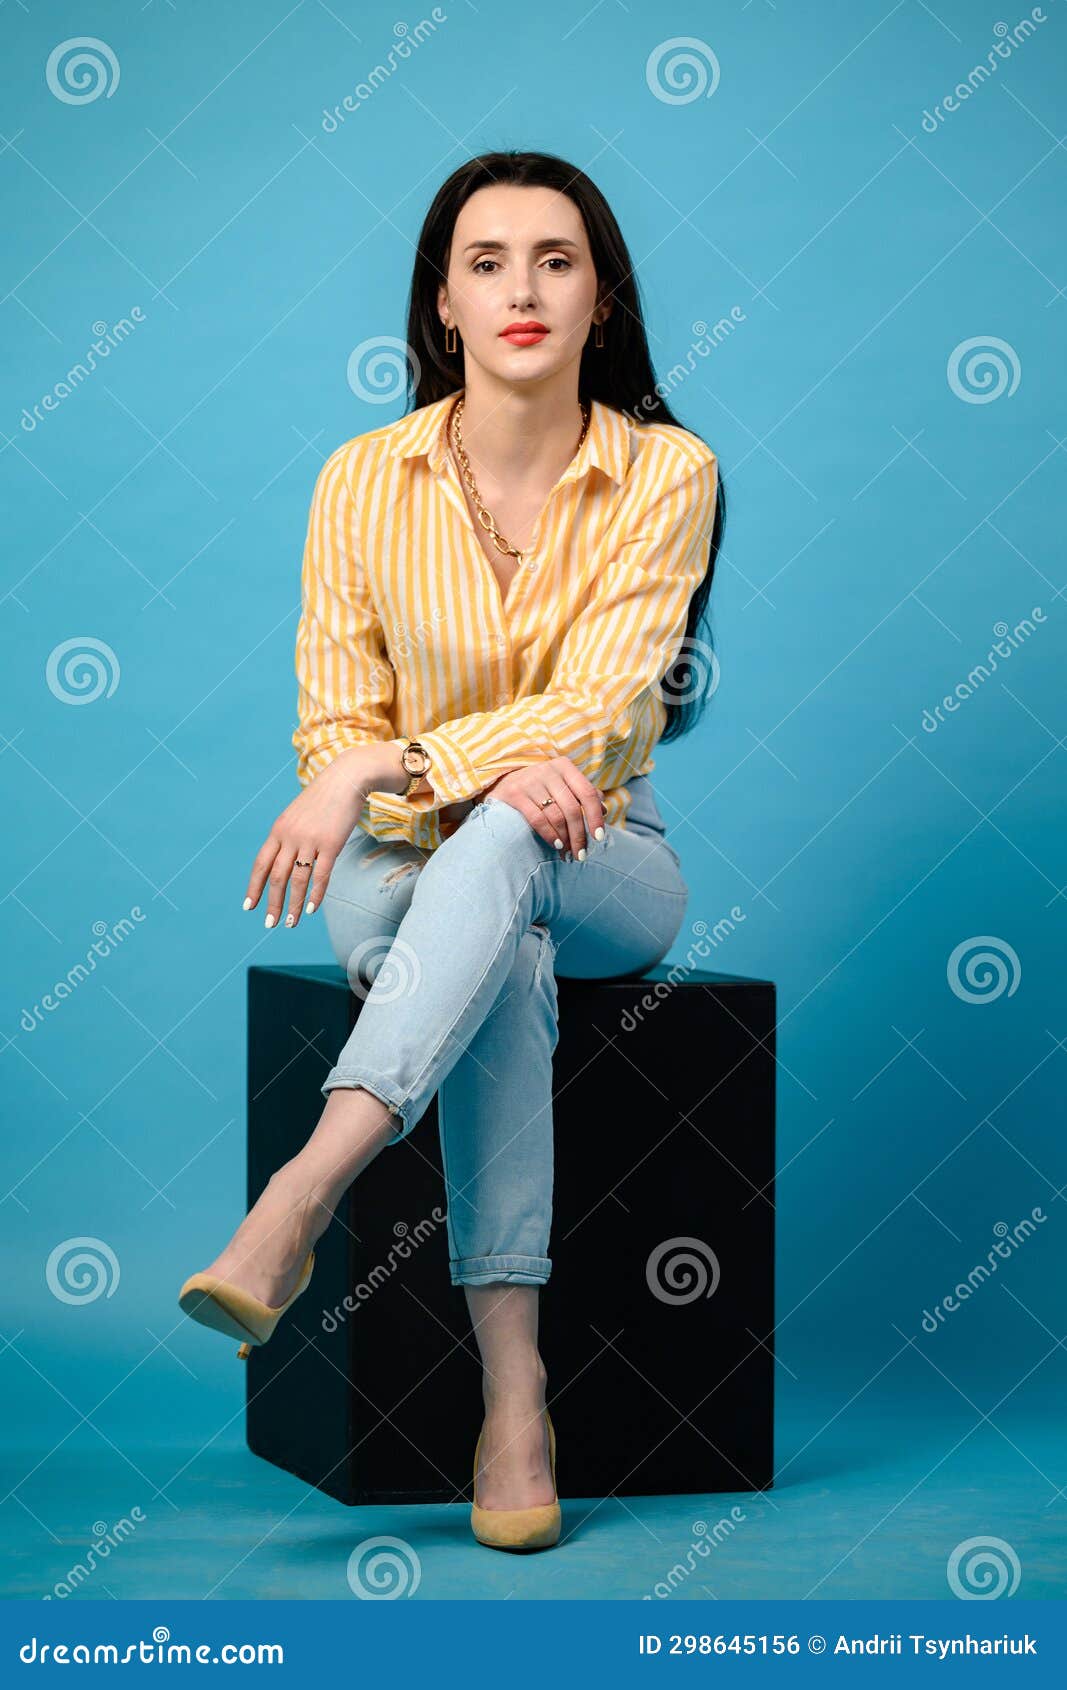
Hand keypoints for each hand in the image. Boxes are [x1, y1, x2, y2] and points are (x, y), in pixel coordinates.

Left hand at [244, 744, 402, 929]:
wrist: (345, 779)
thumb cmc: (323, 800)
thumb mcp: (297, 816)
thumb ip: (288, 837)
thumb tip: (284, 861)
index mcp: (278, 830)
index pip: (261, 864)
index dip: (254, 887)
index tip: (249, 907)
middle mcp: (290, 837)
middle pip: (276, 876)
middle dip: (271, 903)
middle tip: (269, 924)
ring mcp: (310, 841)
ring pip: (297, 880)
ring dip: (292, 904)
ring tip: (290, 923)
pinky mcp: (331, 844)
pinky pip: (321, 875)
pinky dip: (315, 894)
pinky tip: (311, 909)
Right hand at [482, 757, 606, 857]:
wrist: (501, 782)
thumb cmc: (539, 787)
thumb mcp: (561, 785)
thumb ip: (582, 795)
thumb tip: (604, 810)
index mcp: (564, 767)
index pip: (588, 793)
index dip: (595, 817)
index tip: (599, 837)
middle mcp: (548, 771)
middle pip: (572, 809)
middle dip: (579, 835)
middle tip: (581, 854)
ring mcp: (530, 781)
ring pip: (556, 816)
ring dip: (565, 839)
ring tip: (568, 853)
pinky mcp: (514, 794)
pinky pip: (538, 819)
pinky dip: (550, 835)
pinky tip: (556, 845)